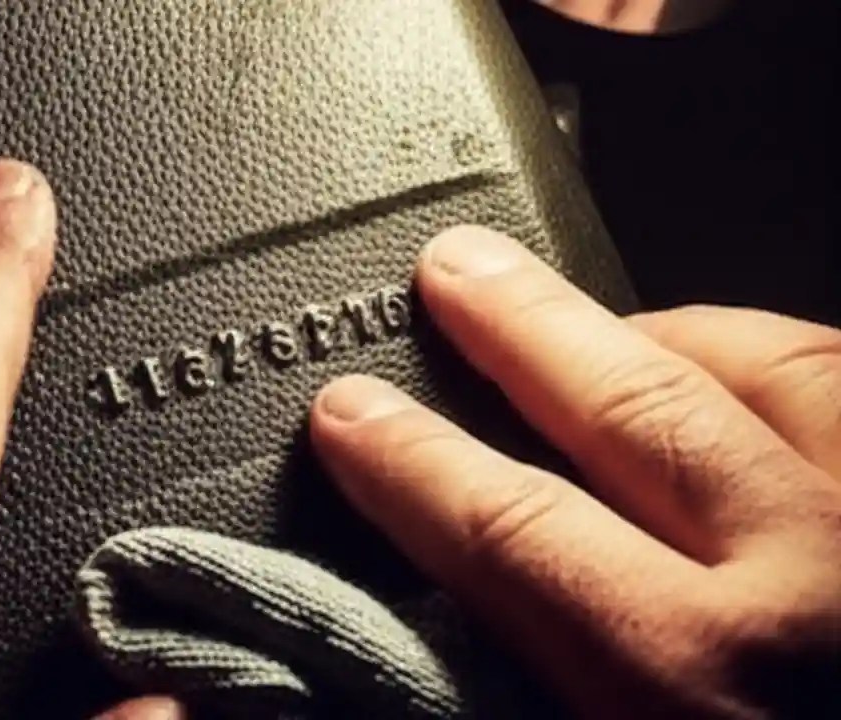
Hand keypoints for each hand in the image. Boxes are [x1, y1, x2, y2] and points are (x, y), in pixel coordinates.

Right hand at [310, 227, 840, 717]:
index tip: (352, 418)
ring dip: (672, 336)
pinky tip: (751, 391)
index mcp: (710, 680)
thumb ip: (519, 694)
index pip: (516, 530)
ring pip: (782, 371)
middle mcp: (827, 583)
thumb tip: (419, 646)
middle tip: (455, 268)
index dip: (415, 464)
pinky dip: (789, 381)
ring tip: (597, 317)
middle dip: (528, 327)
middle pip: (642, 405)